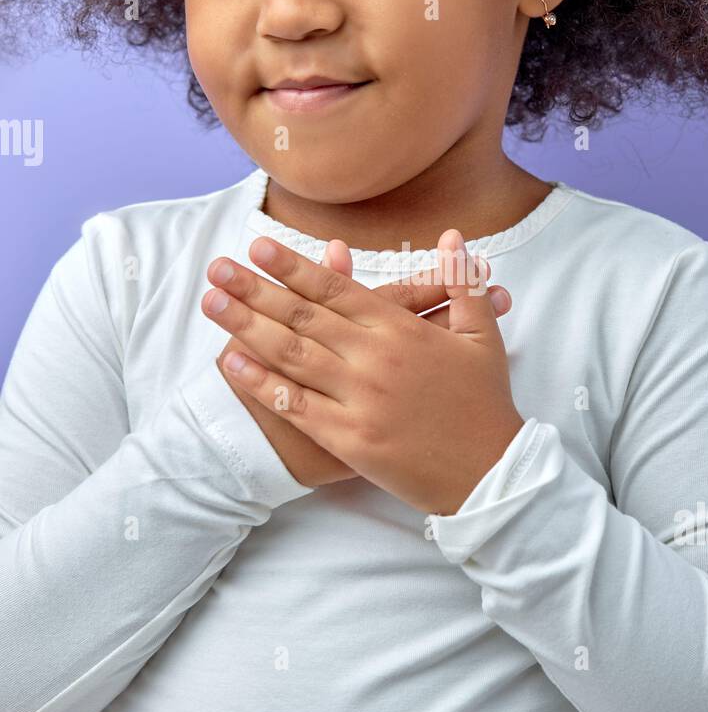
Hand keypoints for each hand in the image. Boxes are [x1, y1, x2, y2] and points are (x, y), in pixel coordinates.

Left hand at [202, 230, 523, 513]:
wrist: (491, 475)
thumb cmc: (485, 405)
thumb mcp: (482, 337)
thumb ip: (461, 284)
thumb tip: (451, 236)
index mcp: (402, 332)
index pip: (337, 290)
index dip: (294, 267)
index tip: (259, 247)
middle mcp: (375, 360)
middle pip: (303, 316)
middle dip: (255, 288)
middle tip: (217, 266)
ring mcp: (359, 400)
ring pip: (292, 355)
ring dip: (245, 326)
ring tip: (211, 302)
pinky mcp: (348, 439)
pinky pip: (295, 406)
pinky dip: (261, 384)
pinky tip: (230, 363)